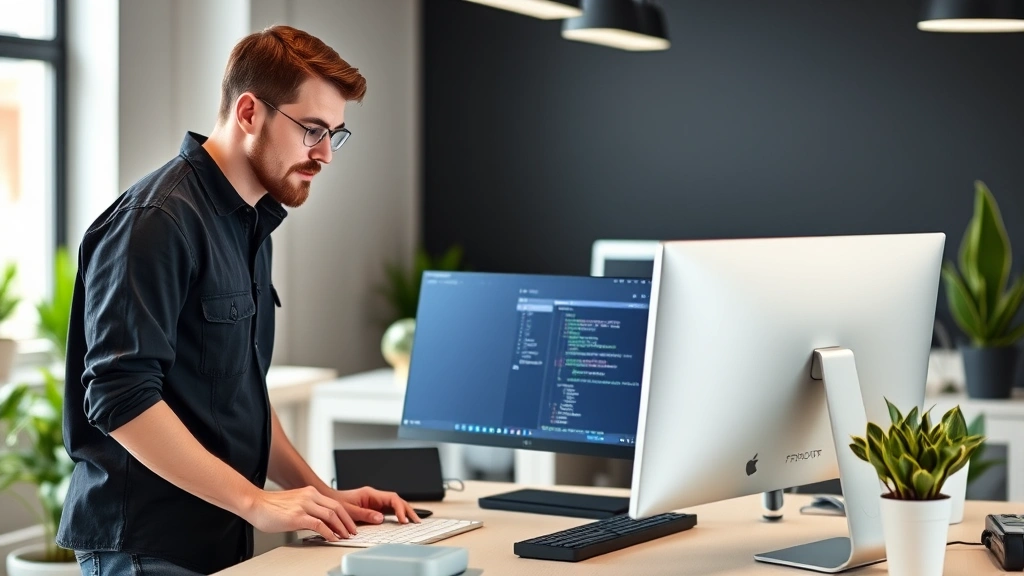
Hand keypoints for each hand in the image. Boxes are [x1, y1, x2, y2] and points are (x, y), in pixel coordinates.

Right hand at [241, 486, 357, 541]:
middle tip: (352, 532)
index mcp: (310, 492)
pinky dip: (329, 532)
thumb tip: (321, 524)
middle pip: (337, 508)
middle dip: (347, 521)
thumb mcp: (295, 504)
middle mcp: (309, 496)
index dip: (345, 515)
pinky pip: (319, 524)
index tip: (350, 524)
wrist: (255, 504)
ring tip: (345, 536)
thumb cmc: (271, 506)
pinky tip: (332, 538)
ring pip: (331, 515)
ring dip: (341, 527)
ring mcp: (304, 505)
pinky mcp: (297, 516)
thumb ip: (309, 510)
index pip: (334, 503)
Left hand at [333, 486, 421, 524]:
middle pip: (397, 501)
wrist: (329, 501)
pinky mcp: (374, 506)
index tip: (402, 519)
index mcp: (370, 493)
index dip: (400, 509)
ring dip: (405, 512)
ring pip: (395, 504)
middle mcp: (375, 496)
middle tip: (416, 520)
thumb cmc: (336, 503)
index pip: (392, 498)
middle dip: (408, 510)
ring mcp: (375, 501)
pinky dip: (397, 514)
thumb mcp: (350, 510)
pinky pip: (389, 509)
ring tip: (414, 521)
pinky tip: (403, 520)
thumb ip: (365, 514)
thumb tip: (381, 518)